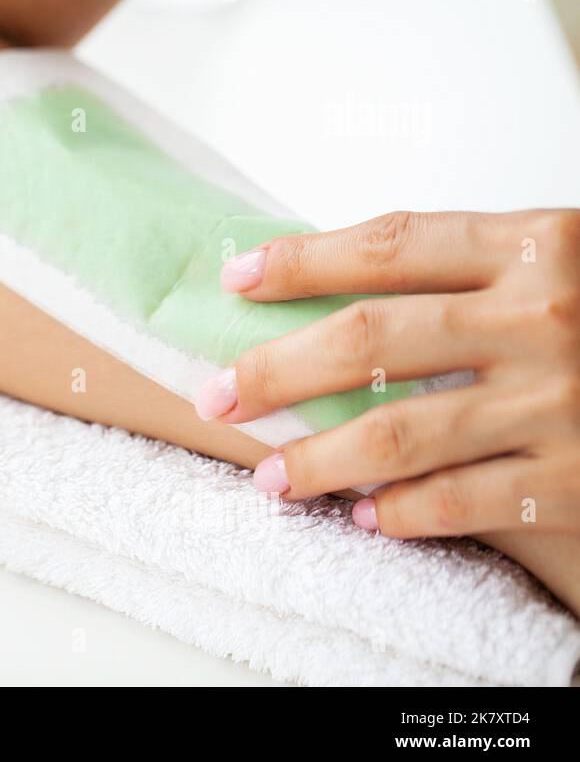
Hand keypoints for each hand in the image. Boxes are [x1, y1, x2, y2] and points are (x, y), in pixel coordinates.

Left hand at [195, 209, 579, 536]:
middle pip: (371, 337)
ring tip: (269, 475)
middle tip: (218, 393)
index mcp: (540, 245)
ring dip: (317, 458)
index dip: (301, 261)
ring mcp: (564, 403)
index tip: (236, 279)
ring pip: (399, 433)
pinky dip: (399, 514)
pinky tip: (363, 517)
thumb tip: (322, 283)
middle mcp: (547, 318)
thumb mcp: (557, 266)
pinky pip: (460, 504)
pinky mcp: (579, 482)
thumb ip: (462, 269)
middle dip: (276, 368)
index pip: (390, 244)